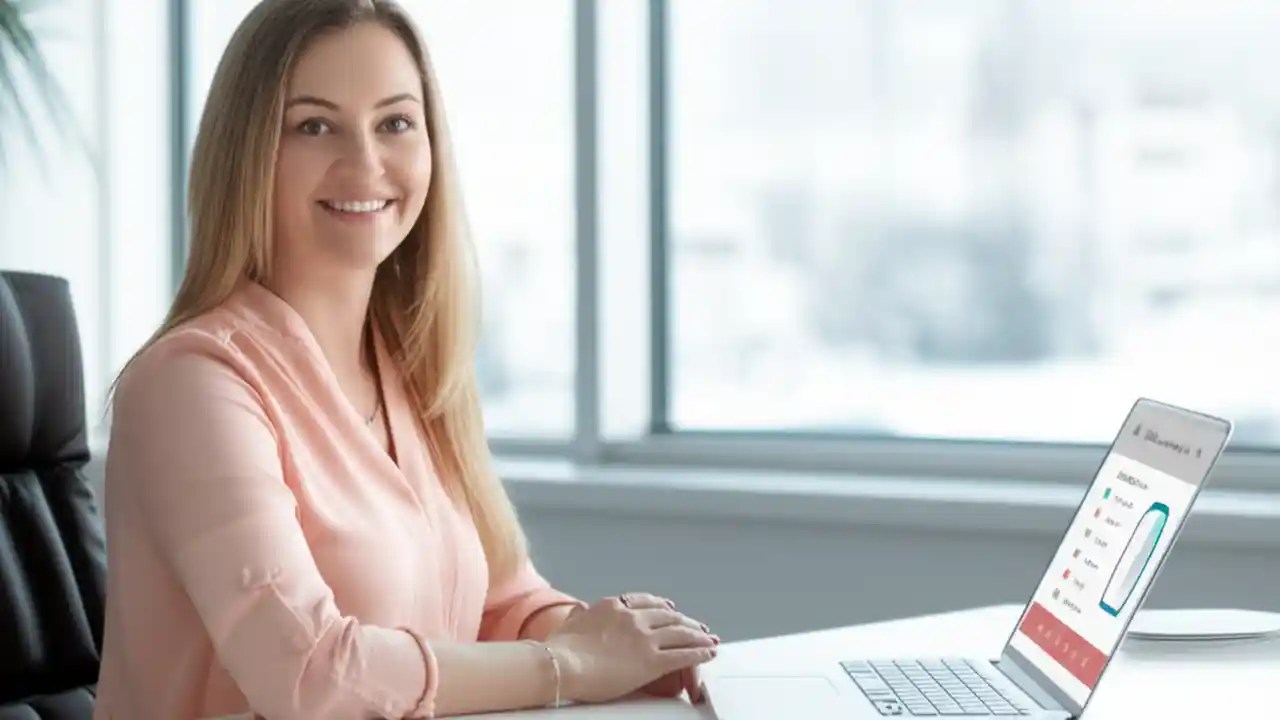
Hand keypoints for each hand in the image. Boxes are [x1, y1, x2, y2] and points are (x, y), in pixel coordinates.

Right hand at [544, 592, 717, 704]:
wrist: (561, 663)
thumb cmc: (560, 648)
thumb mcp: (570, 623)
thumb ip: (580, 616)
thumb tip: (579, 611)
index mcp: (614, 606)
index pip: (647, 601)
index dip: (663, 606)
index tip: (672, 609)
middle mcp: (633, 618)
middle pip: (669, 616)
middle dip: (687, 622)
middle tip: (698, 627)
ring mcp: (644, 638)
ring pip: (681, 633)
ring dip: (699, 636)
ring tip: (710, 639)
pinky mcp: (651, 661)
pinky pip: (683, 654)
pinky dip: (700, 653)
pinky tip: (709, 653)